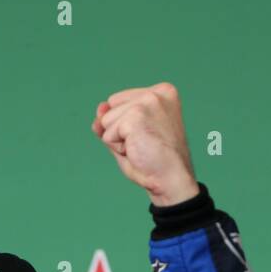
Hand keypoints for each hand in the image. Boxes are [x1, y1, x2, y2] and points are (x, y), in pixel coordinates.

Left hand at [92, 83, 198, 206]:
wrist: (170, 179)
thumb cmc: (154, 161)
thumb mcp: (130, 135)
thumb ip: (113, 119)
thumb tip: (99, 108)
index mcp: (161, 92)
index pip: (117, 101)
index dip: (122, 124)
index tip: (145, 136)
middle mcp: (156, 92)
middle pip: (110, 108)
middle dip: (118, 131)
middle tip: (143, 144)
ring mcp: (147, 102)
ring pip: (106, 121)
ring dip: (117, 140)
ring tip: (141, 148)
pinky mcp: (136, 116)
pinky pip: (107, 134)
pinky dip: (117, 148)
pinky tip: (137, 151)